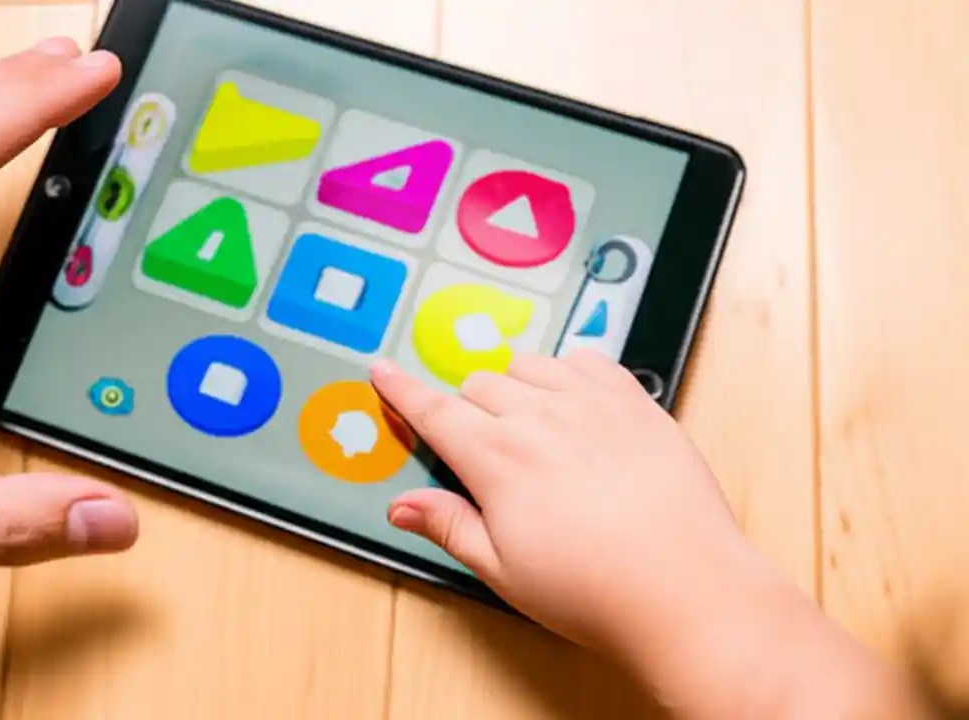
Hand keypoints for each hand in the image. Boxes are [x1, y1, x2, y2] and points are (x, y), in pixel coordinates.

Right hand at [372, 352, 924, 718]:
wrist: (686, 589)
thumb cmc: (592, 591)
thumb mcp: (504, 571)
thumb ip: (451, 526)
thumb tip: (401, 505)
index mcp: (497, 459)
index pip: (434, 410)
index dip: (402, 390)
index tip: (382, 370)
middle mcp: (539, 418)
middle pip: (479, 385)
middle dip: (467, 406)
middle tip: (482, 446)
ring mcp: (591, 404)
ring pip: (529, 364)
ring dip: (516, 384)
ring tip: (528, 422)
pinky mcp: (637, 403)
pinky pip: (588, 360)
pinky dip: (569, 370)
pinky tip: (575, 400)